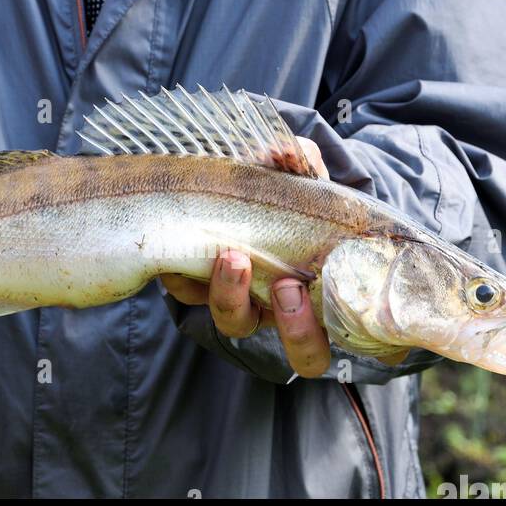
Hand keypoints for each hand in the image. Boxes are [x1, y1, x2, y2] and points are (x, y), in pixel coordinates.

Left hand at [161, 138, 408, 377]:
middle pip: (298, 350)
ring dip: (234, 295)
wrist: (231, 177)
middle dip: (293, 327)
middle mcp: (274, 306)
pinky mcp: (190, 282)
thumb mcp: (298, 171)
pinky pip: (184, 292)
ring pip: (235, 323)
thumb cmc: (282, 186)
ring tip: (233, 257)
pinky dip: (185, 273)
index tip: (320, 299)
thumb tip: (288, 155)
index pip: (321, 342)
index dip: (313, 335)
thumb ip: (301, 161)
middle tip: (287, 285)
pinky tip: (189, 243)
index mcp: (311, 295)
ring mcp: (234, 298)